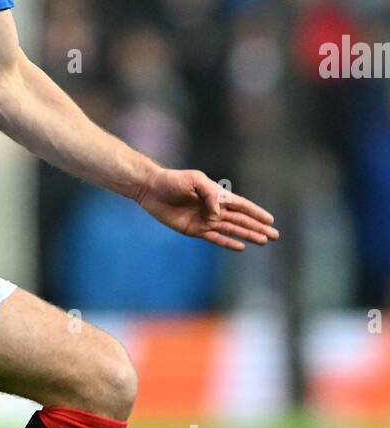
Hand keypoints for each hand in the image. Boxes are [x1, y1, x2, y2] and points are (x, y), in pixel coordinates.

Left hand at [133, 168, 278, 251]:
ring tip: (264, 241)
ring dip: (248, 235)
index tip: (271, 220)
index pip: (242, 205)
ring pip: (232, 230)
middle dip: (258, 227)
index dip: (256, 212)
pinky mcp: (194, 229)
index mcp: (217, 194)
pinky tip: (241, 246)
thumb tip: (219, 214)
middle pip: (241, 220)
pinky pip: (215, 238)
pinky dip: (228, 242)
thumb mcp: (196, 180)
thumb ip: (211, 195)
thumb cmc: (173, 180)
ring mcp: (205, 220)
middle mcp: (214, 208)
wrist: (152, 189)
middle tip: (275, 236)